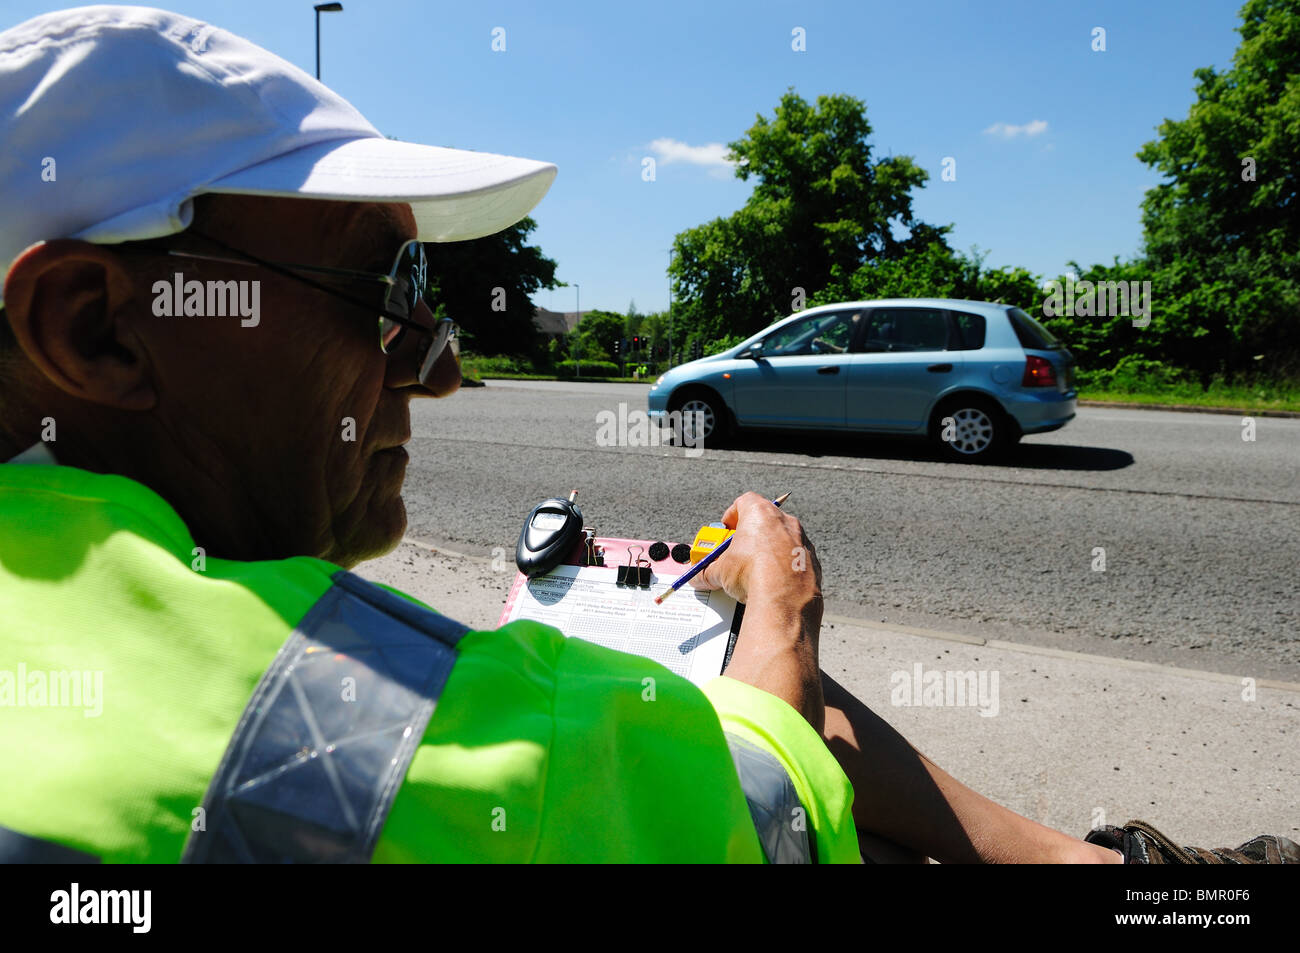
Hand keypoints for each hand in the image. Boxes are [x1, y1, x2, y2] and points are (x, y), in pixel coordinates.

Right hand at [690, 492, 821, 605]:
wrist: (784, 598)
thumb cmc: (754, 573)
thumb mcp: (721, 571)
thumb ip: (708, 571)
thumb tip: (699, 578)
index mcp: (761, 513)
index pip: (744, 502)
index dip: (732, 515)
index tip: (725, 530)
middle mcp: (784, 521)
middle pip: (764, 521)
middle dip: (750, 535)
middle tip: (736, 552)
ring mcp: (801, 540)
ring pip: (782, 539)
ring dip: (768, 551)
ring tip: (754, 571)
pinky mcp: (812, 560)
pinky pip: (795, 558)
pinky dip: (784, 567)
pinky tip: (772, 582)